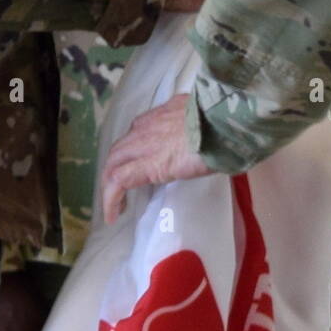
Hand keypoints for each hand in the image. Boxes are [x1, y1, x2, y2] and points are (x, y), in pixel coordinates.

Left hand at [102, 93, 210, 222]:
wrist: (221, 125)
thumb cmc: (220, 122)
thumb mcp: (199, 117)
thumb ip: (190, 127)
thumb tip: (195, 138)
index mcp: (159, 116)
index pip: (135, 136)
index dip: (131, 154)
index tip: (135, 168)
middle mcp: (145, 127)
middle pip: (118, 151)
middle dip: (113, 172)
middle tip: (120, 193)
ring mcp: (142, 145)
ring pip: (113, 165)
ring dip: (109, 186)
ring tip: (115, 209)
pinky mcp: (146, 166)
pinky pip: (119, 182)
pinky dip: (111, 199)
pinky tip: (112, 215)